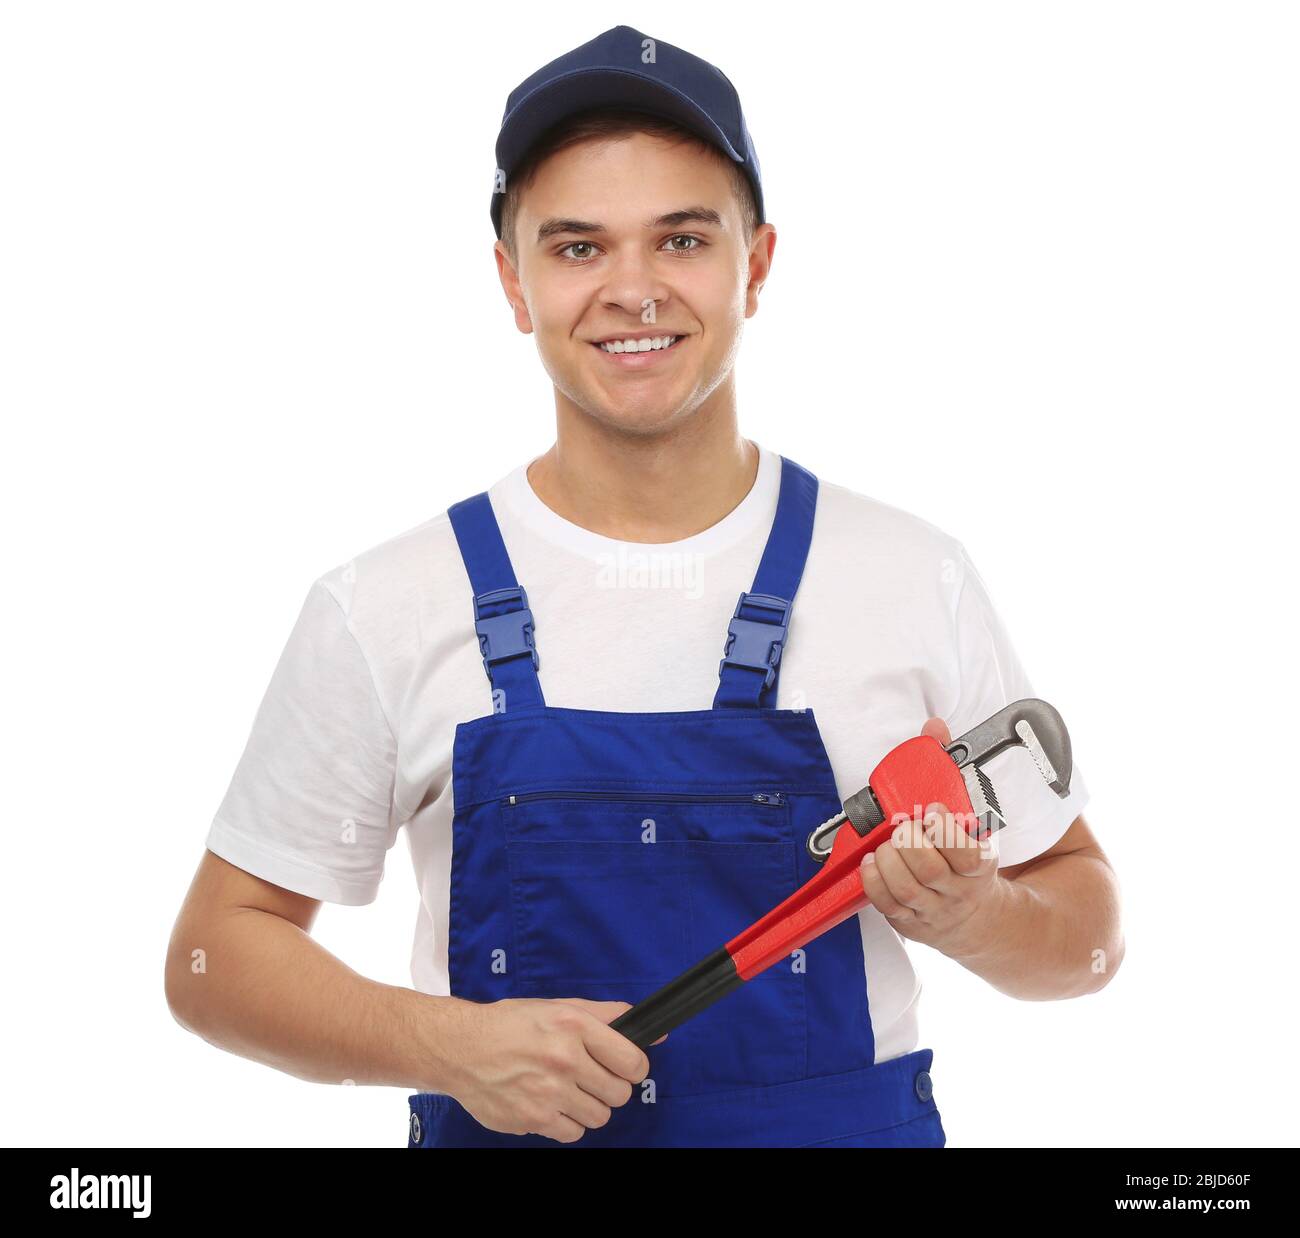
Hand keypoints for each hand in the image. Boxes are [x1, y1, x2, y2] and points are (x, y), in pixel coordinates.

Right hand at [446, 997, 659, 1143]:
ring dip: (589, 1106)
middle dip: (611, 1087)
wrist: (461, 1048)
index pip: (633, 1061)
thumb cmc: (512, 1024)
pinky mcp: (533, 1119)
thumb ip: (608, 1016)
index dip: (634, 1067)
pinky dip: (567, 1123)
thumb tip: (655, 1031)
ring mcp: (548, 1092)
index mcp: (574, 1025)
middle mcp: (564, 1058)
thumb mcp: (560, 1007)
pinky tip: (552, 1104)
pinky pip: (573, 1134)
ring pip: (599, 1117)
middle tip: (591, 1078)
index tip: (624, 1067)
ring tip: (568, 1090)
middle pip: (620, 1094)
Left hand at [857, 716, 1004, 953]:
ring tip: (883, 844)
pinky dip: (874, 883)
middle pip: (931, 869)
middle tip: (901, 826)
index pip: (967, 853)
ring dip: (889, 862)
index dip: (945, 830)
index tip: (930, 809)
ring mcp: (934, 908)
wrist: (975, 916)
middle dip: (910, 842)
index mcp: (979, 864)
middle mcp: (957, 890)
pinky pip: (888, 906)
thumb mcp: (971, 818)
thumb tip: (934, 728)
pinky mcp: (910, 922)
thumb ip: (951, 770)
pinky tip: (870, 864)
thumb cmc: (965, 857)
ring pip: (908, 889)